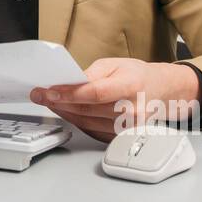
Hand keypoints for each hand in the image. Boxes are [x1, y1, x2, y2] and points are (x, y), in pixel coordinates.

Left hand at [29, 58, 200, 143]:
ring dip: (64, 112)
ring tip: (49, 101)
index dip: (69, 94)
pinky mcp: (121, 137)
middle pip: (87, 109)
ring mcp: (128, 127)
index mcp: (131, 86)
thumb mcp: (115, 64)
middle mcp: (132, 110)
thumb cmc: (137, 75)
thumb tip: (67, 83)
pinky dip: (75, 121)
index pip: (95, 93)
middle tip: (39, 95)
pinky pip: (91, 130)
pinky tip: (65, 111)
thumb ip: (91, 74)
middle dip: (58, 102)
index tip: (48, 91)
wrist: (161, 92)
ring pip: (86, 122)